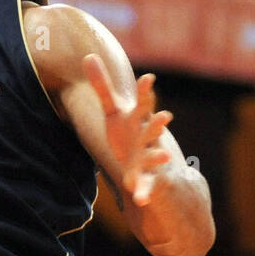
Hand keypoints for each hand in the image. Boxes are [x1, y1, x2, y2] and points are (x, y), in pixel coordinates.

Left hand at [83, 56, 172, 206]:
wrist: (155, 163)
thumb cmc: (129, 131)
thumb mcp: (113, 111)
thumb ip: (102, 86)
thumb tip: (88, 55)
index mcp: (139, 120)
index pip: (142, 103)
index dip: (145, 92)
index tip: (148, 78)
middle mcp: (148, 137)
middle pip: (153, 129)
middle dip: (158, 123)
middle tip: (166, 116)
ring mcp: (149, 157)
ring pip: (155, 156)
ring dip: (159, 156)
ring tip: (166, 157)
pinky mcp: (147, 178)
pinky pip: (146, 186)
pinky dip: (144, 192)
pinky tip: (140, 199)